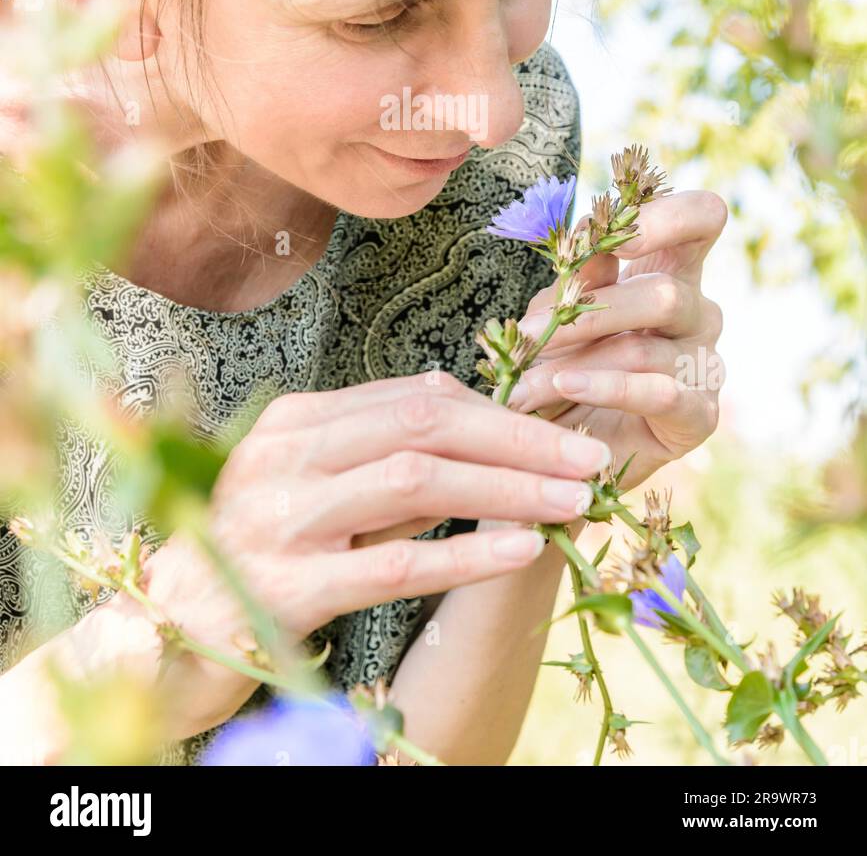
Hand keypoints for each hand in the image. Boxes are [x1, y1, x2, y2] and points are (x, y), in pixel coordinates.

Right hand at [137, 373, 610, 737]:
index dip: (497, 412)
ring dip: (506, 487)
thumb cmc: (250, 555)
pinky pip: (392, 565)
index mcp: (294, 421)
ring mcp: (280, 519)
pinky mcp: (284, 589)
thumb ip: (380, 456)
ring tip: (572, 501)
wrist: (163, 633)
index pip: (413, 397)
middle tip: (587, 458)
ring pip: (414, 481)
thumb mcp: (312, 489)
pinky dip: (465, 555)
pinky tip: (521, 550)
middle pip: (421, 424)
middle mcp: (284, 456)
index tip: (559, 431)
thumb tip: (472, 416)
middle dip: (516, 438)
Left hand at [508, 190, 726, 497]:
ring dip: (573, 363)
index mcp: (672, 270)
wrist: (567, 441)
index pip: (702, 218)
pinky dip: (607, 389)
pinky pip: (660, 394)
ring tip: (522, 383)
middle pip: (665, 293)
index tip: (616, 235)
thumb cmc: (565, 358)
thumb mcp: (560, 308)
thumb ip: (578, 275)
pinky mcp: (698, 415)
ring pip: (645, 349)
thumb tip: (588, 236)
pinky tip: (567, 386)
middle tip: (532, 330)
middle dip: (589, 310)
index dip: (669, 216)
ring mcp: (704, 364)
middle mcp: (698, 312)